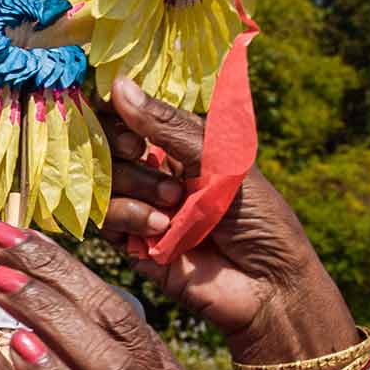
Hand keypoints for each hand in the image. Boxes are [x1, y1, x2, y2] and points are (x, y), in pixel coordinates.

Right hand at [100, 79, 359, 369]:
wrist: (269, 285)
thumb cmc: (258, 215)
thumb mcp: (221, 158)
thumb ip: (166, 125)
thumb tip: (117, 84)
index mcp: (177, 145)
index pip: (128, 113)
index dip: (112, 105)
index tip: (108, 100)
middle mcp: (153, 172)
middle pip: (104, 143)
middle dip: (118, 143)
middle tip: (139, 150)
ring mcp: (139, 207)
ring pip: (100, 179)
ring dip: (131, 183)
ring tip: (172, 201)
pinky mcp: (130, 244)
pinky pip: (104, 218)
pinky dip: (127, 215)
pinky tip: (160, 227)